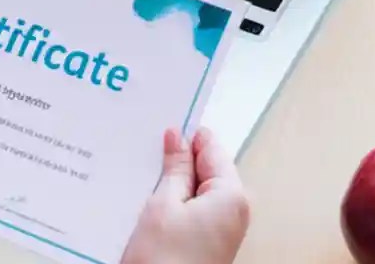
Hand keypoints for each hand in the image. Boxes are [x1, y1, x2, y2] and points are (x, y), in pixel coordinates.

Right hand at [122, 128, 250, 263]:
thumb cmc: (164, 262)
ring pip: (195, 192)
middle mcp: (234, 211)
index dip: (186, 135)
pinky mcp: (206, 245)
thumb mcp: (163, 205)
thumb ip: (175, 168)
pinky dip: (171, 204)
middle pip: (206, 170)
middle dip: (177, 160)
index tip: (161, 124)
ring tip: (140, 175)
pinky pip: (191, 213)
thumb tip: (178, 138)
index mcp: (231, 195)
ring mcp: (222, 231)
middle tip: (145, 148)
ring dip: (170, 184)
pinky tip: (146, 203)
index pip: (212, 148)